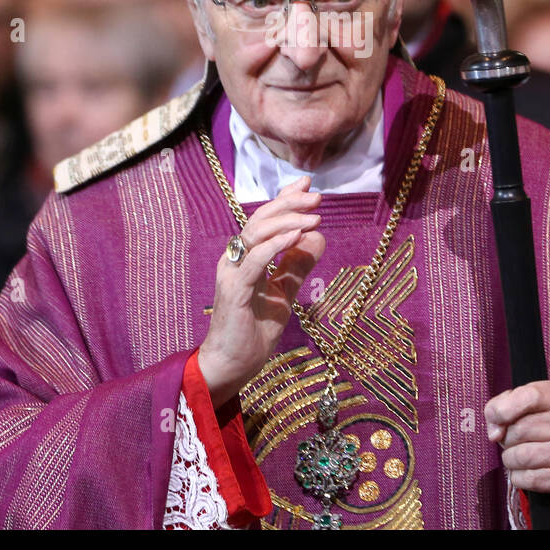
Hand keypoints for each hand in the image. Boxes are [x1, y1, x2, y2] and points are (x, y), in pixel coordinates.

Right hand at [198, 177, 323, 409]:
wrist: (234, 365)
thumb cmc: (253, 331)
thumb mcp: (284, 294)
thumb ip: (297, 267)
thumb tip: (317, 238)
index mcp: (246, 257)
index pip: (265, 219)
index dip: (284, 199)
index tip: (308, 184)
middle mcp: (235, 259)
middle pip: (260, 219)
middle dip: (289, 204)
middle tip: (316, 198)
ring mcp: (232, 272)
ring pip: (255, 233)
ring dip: (287, 221)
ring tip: (313, 217)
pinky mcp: (234, 290)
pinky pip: (255, 260)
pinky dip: (276, 245)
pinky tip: (297, 236)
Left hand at [484, 381, 549, 518]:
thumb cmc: (545, 423)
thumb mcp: (526, 403)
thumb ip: (501, 406)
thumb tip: (495, 433)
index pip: (531, 396)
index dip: (505, 409)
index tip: (496, 419)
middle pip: (522, 429)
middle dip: (507, 438)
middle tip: (512, 441)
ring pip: (523, 456)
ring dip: (511, 459)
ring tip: (518, 456)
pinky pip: (531, 479)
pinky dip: (519, 477)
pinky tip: (525, 471)